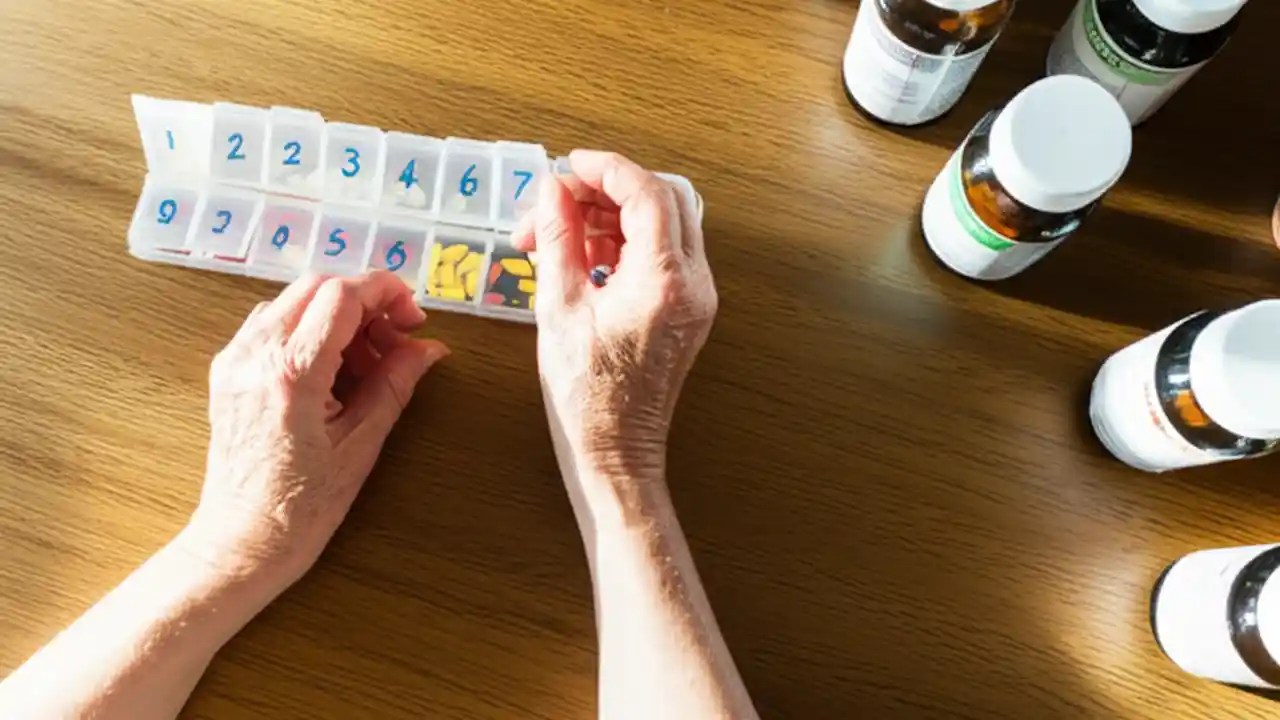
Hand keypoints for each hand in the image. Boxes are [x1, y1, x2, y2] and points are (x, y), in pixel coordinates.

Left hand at [184, 272, 448, 589]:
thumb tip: (428, 348)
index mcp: (291, 372)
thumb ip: (395, 384)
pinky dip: (311, 330)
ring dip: (338, 315)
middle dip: (365, 300)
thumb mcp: (362, 444)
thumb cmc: (301, 507)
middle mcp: (254, 355)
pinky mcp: (228, 371)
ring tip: (369, 361)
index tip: (413, 316)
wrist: (243, 542)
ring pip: (294, 301)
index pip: (342, 295)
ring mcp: (235, 360)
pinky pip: (273, 325)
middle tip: (398, 337)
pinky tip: (334, 368)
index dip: (387, 293)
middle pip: (317, 286)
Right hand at [513, 150, 716, 488]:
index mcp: (663, 280)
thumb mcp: (558, 307)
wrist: (616, 449)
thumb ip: (557, 239)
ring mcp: (698, 296)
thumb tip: (550, 192)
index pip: (645, 193)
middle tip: (560, 201)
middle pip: (664, 200)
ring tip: (562, 236)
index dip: (604, 170)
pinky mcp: (690, 309)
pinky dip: (628, 242)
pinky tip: (586, 257)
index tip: (568, 166)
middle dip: (609, 190)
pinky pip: (666, 253)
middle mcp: (694, 283)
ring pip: (667, 223)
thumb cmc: (585, 392)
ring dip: (616, 216)